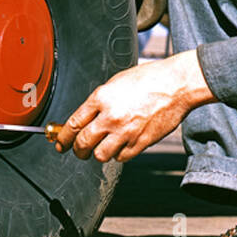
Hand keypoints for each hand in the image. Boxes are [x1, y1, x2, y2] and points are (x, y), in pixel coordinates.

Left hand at [52, 51, 212, 162]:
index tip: (60, 143)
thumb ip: (100, 101)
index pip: (74, 123)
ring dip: (98, 154)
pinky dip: (118, 155)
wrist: (176, 85)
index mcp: (101, 98)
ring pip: (100, 155)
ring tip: (101, 149)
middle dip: (77, 150)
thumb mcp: (116, 82)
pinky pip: (121, 157)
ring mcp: (126, 132)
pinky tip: (120, 147)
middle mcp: (110, 117)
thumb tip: (87, 117)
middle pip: (83, 143)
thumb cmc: (149, 78)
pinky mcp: (140, 142)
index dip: (63, 137)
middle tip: (78, 151)